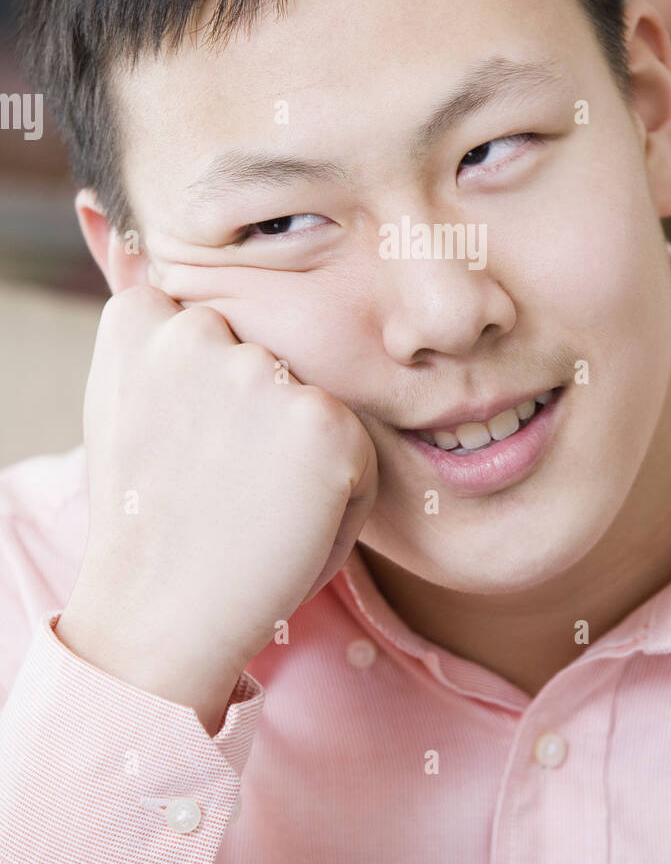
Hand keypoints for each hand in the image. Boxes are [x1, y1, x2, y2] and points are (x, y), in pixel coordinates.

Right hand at [57, 286, 377, 731]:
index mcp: (139, 320)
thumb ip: (149, 331)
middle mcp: (201, 332)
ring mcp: (265, 376)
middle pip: (268, 356)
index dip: (204, 388)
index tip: (176, 441)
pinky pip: (355, 448)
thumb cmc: (147, 513)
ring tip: (248, 501)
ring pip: (312, 398)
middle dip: (259, 414)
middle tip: (215, 480)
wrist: (163, 616)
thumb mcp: (121, 400)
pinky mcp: (325, 423)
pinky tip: (287, 520)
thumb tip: (146, 247)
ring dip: (299, 448)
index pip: (207, 317)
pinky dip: (340, 491)